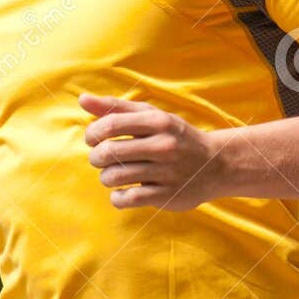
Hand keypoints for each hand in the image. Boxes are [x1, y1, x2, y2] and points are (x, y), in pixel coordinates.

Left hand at [80, 92, 221, 209]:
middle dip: (96, 157)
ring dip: (105, 177)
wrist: (216, 165)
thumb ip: (116, 108)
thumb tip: (82, 99)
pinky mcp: (166, 195)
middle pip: (108, 153)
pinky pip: (127, 199)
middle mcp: (163, 145)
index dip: (92, 133)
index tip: (93, 139)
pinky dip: (117, 197)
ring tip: (112, 175)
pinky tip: (122, 192)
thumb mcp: (151, 116)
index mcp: (158, 121)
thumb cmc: (174, 137)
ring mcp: (166, 172)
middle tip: (100, 159)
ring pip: (114, 177)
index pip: (110, 125)